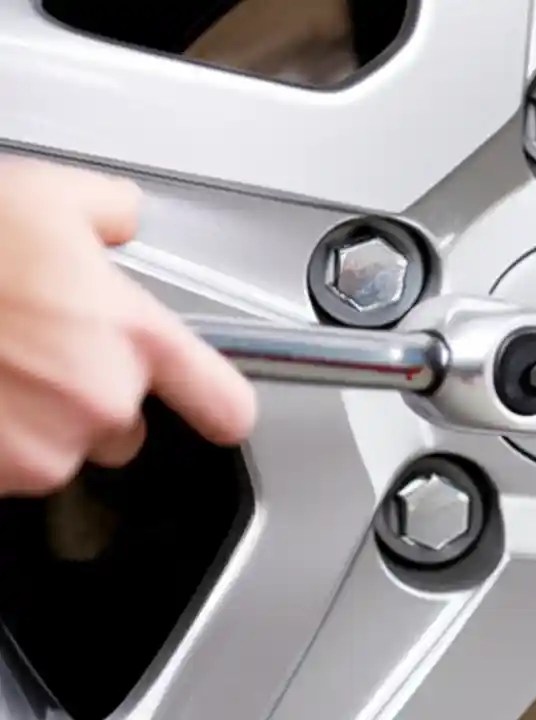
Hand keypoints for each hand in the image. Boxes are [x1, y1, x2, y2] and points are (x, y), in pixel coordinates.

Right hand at [0, 157, 255, 495]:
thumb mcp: (48, 196)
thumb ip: (111, 211)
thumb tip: (121, 217)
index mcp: (133, 336)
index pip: (225, 402)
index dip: (219, 407)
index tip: (219, 413)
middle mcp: (101, 401)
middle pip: (124, 426)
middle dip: (88, 399)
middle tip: (35, 352)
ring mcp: (44, 448)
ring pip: (59, 451)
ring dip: (33, 421)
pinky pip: (7, 470)